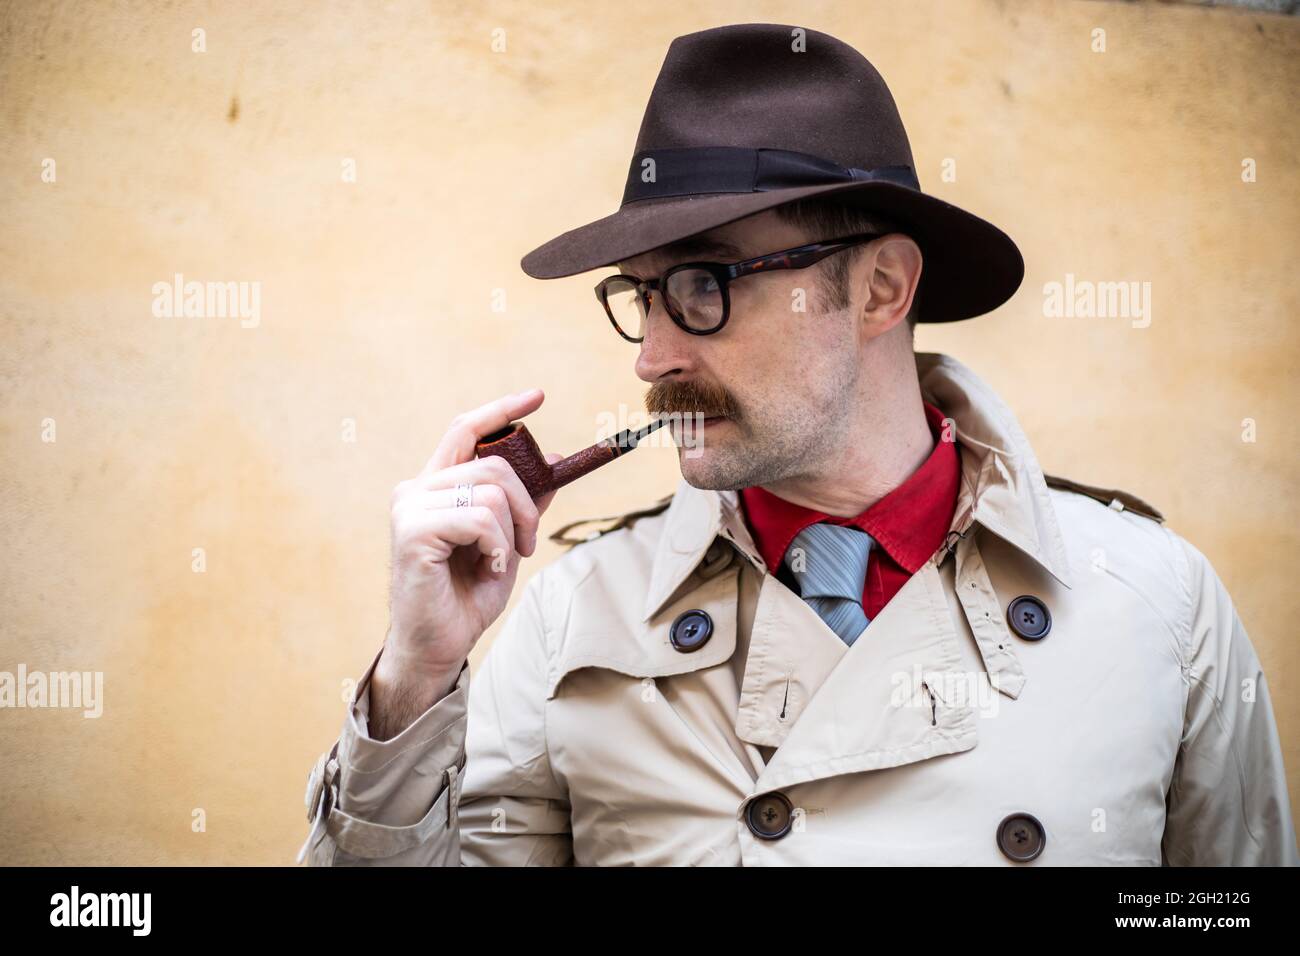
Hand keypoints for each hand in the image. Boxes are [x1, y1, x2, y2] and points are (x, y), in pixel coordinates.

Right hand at [370, 389, 562, 735]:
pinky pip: (480, 518)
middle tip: (530, 542)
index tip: (537, 396)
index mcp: (434, 486)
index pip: (465, 430)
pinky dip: (497, 545)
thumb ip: (523, 503)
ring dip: (512, 530)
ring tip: (503, 559)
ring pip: (490, 490)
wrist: (438, 644)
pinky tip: (487, 567)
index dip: (501, 410)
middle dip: (526, 500)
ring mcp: (410, 508)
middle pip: (492, 463)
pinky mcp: (413, 531)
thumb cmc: (466, 596)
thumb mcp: (507, 542)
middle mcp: (416, 489)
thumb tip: (552, 464)